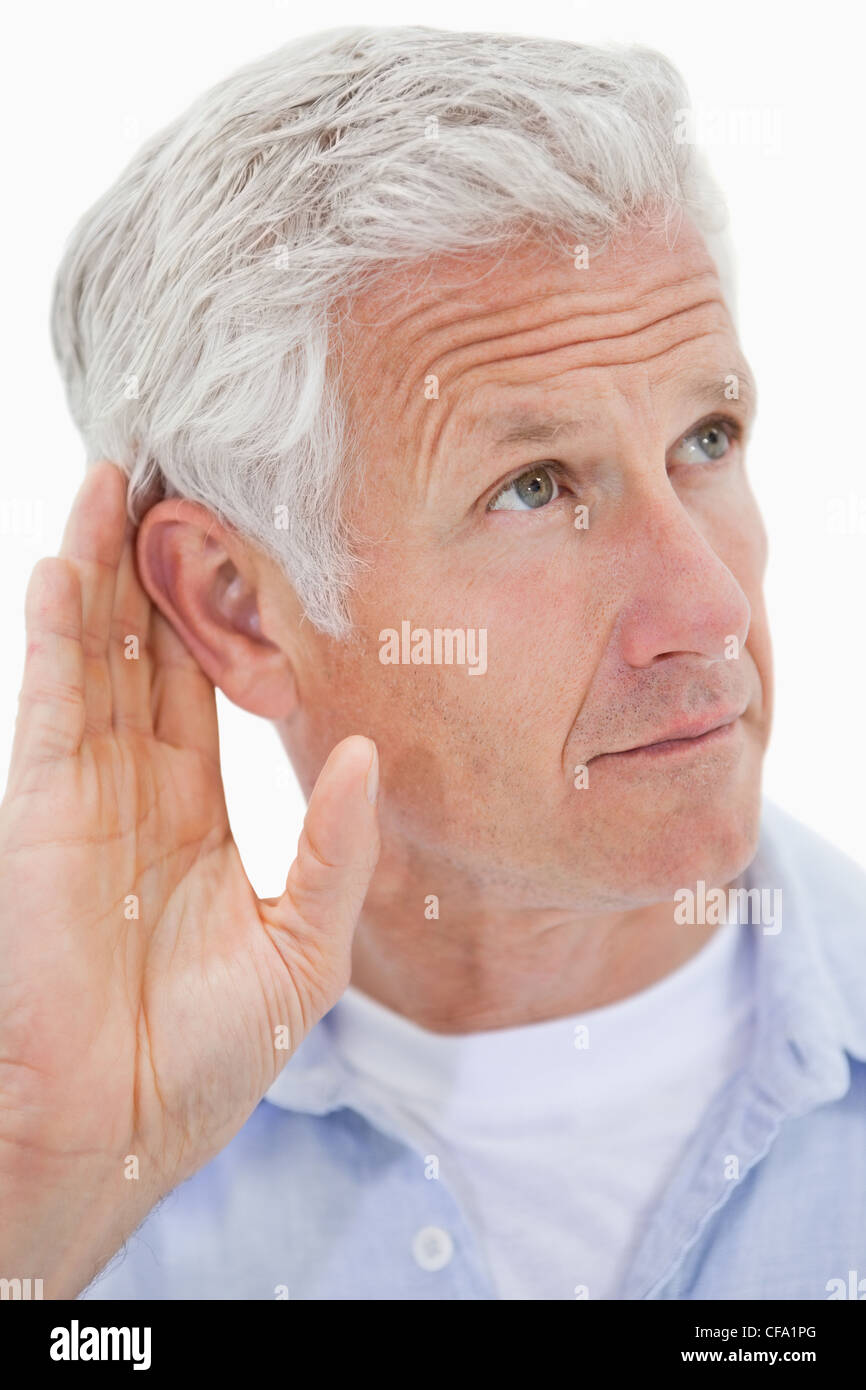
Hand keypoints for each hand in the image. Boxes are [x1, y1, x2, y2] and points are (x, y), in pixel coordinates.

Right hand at [0, 461, 379, 1293]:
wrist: (120, 1127)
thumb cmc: (207, 1057)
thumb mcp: (302, 948)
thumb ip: (335, 847)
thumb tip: (367, 753)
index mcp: (195, 812)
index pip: (206, 684)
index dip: (218, 612)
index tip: (239, 538)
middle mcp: (136, 787)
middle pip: (144, 647)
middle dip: (153, 562)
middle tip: (172, 470)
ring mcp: (84, 790)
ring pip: (94, 654)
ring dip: (101, 566)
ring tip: (115, 476)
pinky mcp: (42, 808)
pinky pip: (53, 704)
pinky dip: (58, 633)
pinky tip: (71, 565)